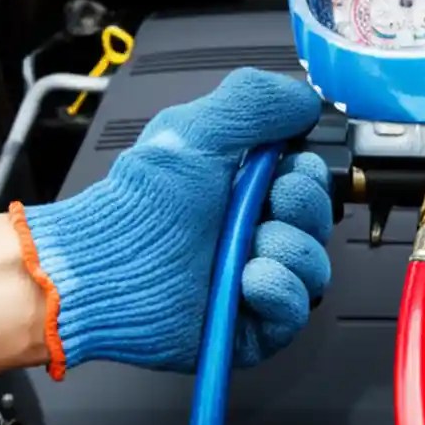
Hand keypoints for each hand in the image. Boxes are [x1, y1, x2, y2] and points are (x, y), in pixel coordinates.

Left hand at [10, 68, 331, 378]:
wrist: (105, 268)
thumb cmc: (137, 205)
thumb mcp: (194, 130)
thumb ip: (253, 100)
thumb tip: (305, 99)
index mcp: (243, 187)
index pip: (309, 180)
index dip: (310, 174)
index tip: (289, 168)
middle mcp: (251, 233)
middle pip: (319, 222)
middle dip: (304, 209)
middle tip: (271, 204)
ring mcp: (253, 280)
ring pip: (314, 268)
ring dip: (291, 252)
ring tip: (250, 248)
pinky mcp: (251, 325)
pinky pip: (296, 312)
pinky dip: (280, 292)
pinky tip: (247, 280)